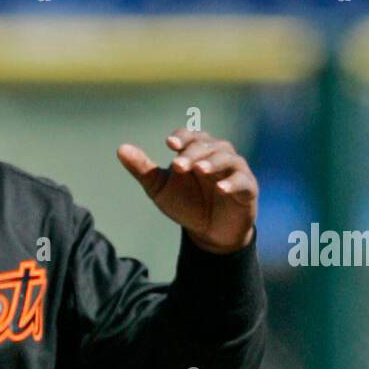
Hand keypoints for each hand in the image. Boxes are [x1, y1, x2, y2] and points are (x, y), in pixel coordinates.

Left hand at [117, 128, 257, 253]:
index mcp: (197, 151)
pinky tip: (221, 189)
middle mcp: (218, 155)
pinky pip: (243, 182)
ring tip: (199, 170)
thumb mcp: (160, 188)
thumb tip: (120, 149)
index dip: (182, 137)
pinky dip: (233, 183)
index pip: (191, 136)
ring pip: (227, 158)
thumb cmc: (186, 204)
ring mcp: (235, 171)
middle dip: (192, 153)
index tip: (169, 144)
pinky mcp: (247, 189)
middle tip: (178, 165)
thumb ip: (143, 170)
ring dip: (212, 162)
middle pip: (208, 145)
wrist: (208, 232)